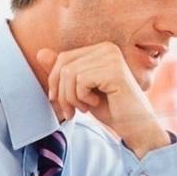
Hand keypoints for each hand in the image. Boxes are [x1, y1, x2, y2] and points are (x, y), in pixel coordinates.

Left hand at [36, 43, 170, 157]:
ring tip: (85, 108)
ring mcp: (111, 58)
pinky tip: (95, 104)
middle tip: (70, 110)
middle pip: (64, 65)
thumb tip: (40, 52)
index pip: (63, 58)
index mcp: (101, 49)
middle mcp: (107, 48)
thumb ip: (63, 71)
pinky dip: (82, 98)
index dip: (55, 81)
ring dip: (72, 97)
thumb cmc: (112, 109)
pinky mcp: (113, 70)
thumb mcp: (81, 90)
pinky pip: (80, 81)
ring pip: (70, 74)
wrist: (136, 127)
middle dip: (61, 92)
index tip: (60, 102)